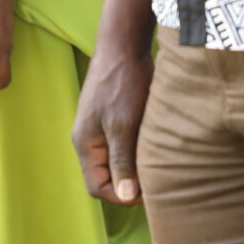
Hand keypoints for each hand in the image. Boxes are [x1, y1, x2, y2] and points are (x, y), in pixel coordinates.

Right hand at [72, 43, 152, 204]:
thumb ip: (122, 161)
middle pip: (107, 177)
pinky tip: (155, 145)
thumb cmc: (121, 84)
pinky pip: (124, 147)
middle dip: (131, 182)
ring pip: (118, 162)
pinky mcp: (114, 119)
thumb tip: (125, 196)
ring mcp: (101, 129)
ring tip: (158, 160)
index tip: (148, 190)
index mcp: (85, 144)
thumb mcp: (123, 125)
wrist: (123, 46)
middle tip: (157, 176)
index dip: (122, 196)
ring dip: (137, 166)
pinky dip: (139, 151)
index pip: (97, 187)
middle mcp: (90, 140)